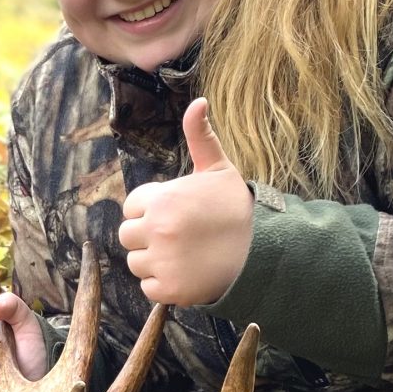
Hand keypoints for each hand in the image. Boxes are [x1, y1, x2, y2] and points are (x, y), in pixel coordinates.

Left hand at [117, 98, 252, 305]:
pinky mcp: (169, 290)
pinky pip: (149, 288)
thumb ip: (200, 136)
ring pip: (136, 263)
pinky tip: (187, 273)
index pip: (131, 207)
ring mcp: (162, 261)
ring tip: (185, 254)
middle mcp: (157, 230)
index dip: (151, 210)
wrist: (265, 251)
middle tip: (179, 236)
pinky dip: (164, 285)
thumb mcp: (219, 168)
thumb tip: (198, 101)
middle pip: (128, 236)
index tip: (175, 214)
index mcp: (162, 200)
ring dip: (154, 261)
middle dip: (148, 236)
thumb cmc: (237, 207)